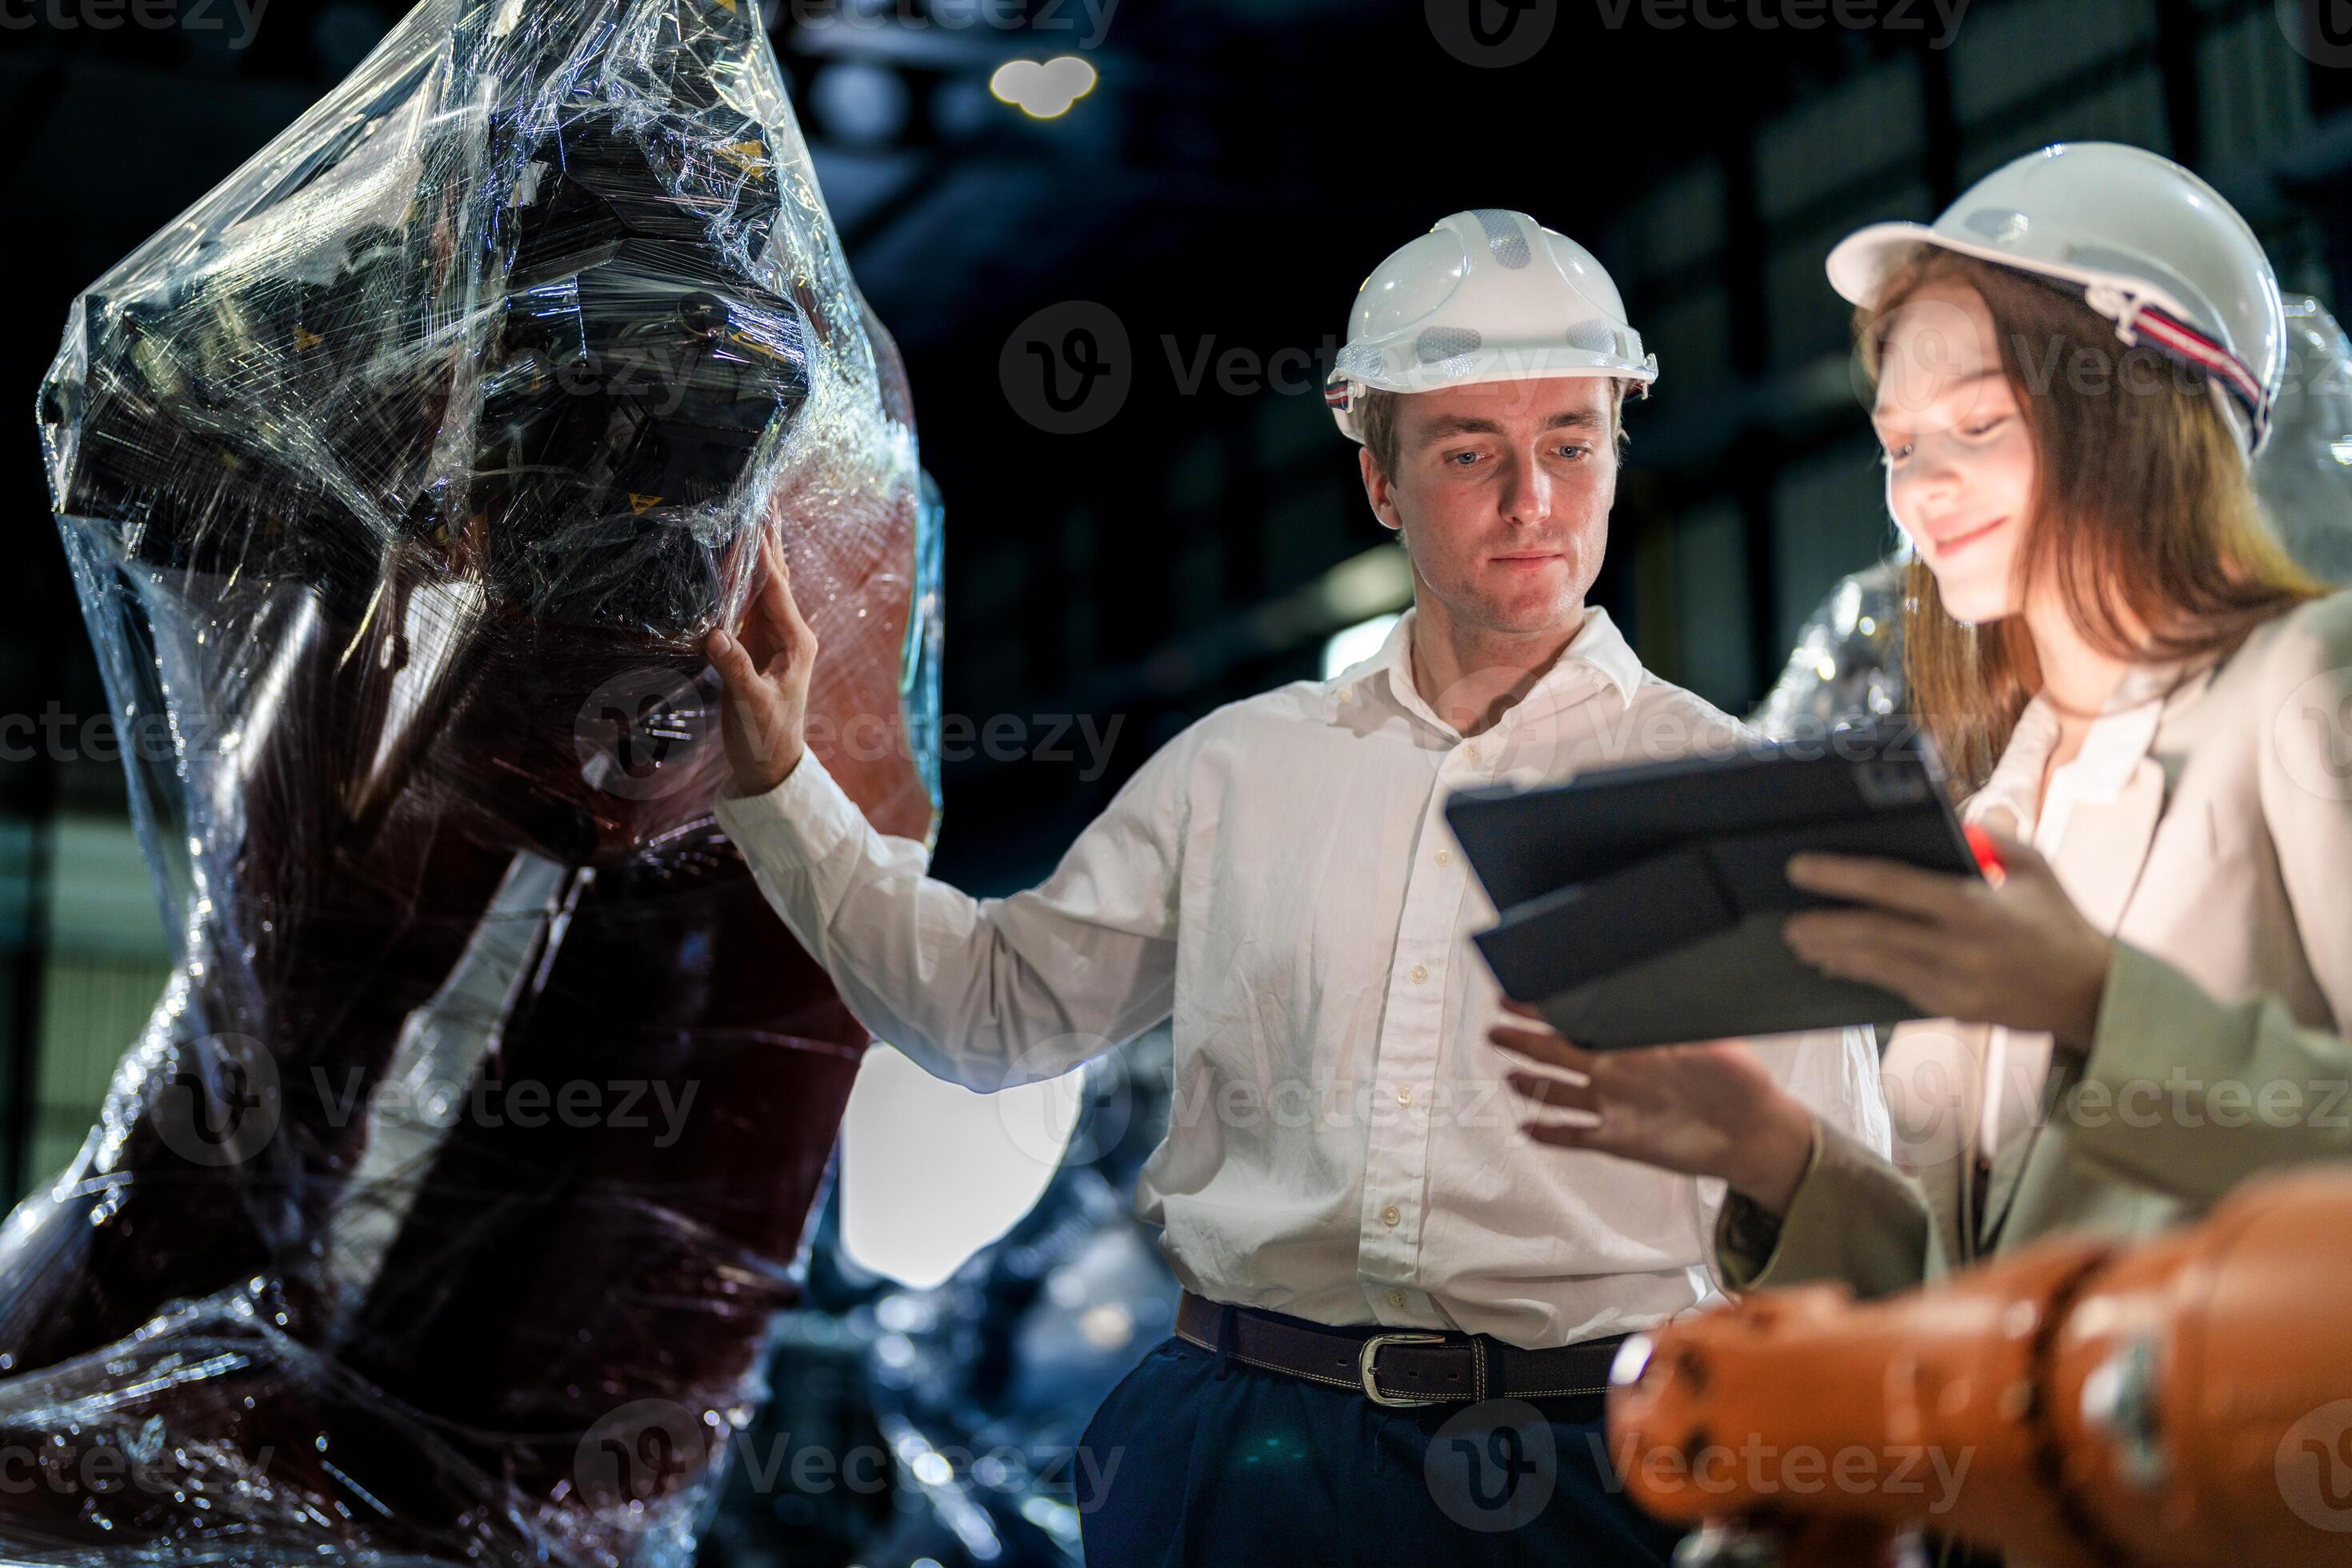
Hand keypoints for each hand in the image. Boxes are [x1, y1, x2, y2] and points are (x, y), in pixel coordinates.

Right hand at [703, 527, 816, 796]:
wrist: (770, 765)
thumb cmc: (766, 737)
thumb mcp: (751, 706)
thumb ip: (735, 670)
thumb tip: (714, 636)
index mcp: (795, 641)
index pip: (777, 587)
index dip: (763, 553)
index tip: (754, 518)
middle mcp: (788, 632)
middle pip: (776, 575)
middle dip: (768, 537)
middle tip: (762, 496)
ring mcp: (772, 637)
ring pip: (763, 585)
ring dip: (756, 550)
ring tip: (751, 513)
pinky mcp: (754, 646)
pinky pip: (746, 603)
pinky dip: (739, 578)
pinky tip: (731, 558)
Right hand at [1488, 1003, 1818, 1215]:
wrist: (1757, 1134)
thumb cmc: (1741, 1081)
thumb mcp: (1713, 1040)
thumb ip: (1676, 1021)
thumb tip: (1651, 993)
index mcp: (1634, 1042)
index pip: (1581, 1019)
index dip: (1548, 1009)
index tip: (1518, 994)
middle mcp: (1618, 1071)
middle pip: (1559, 1052)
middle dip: (1525, 1038)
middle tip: (1495, 1026)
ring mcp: (1615, 1106)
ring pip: (1560, 1092)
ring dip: (1532, 1083)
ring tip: (1506, 1072)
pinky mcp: (1620, 1140)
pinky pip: (1577, 1137)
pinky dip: (1551, 1133)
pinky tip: (1526, 1128)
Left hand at [1782, 829, 2111, 1051]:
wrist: (2090, 994)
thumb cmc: (2059, 921)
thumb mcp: (2035, 868)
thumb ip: (1991, 839)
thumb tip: (1949, 818)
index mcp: (1974, 905)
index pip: (1892, 886)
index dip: (1840, 875)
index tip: (1800, 868)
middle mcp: (1959, 949)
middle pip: (1872, 934)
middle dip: (1823, 925)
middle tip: (1787, 918)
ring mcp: (1953, 985)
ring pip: (1876, 967)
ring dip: (1832, 953)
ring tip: (1800, 940)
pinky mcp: (1951, 1010)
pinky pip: (1893, 989)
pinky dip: (1859, 974)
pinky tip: (1834, 965)